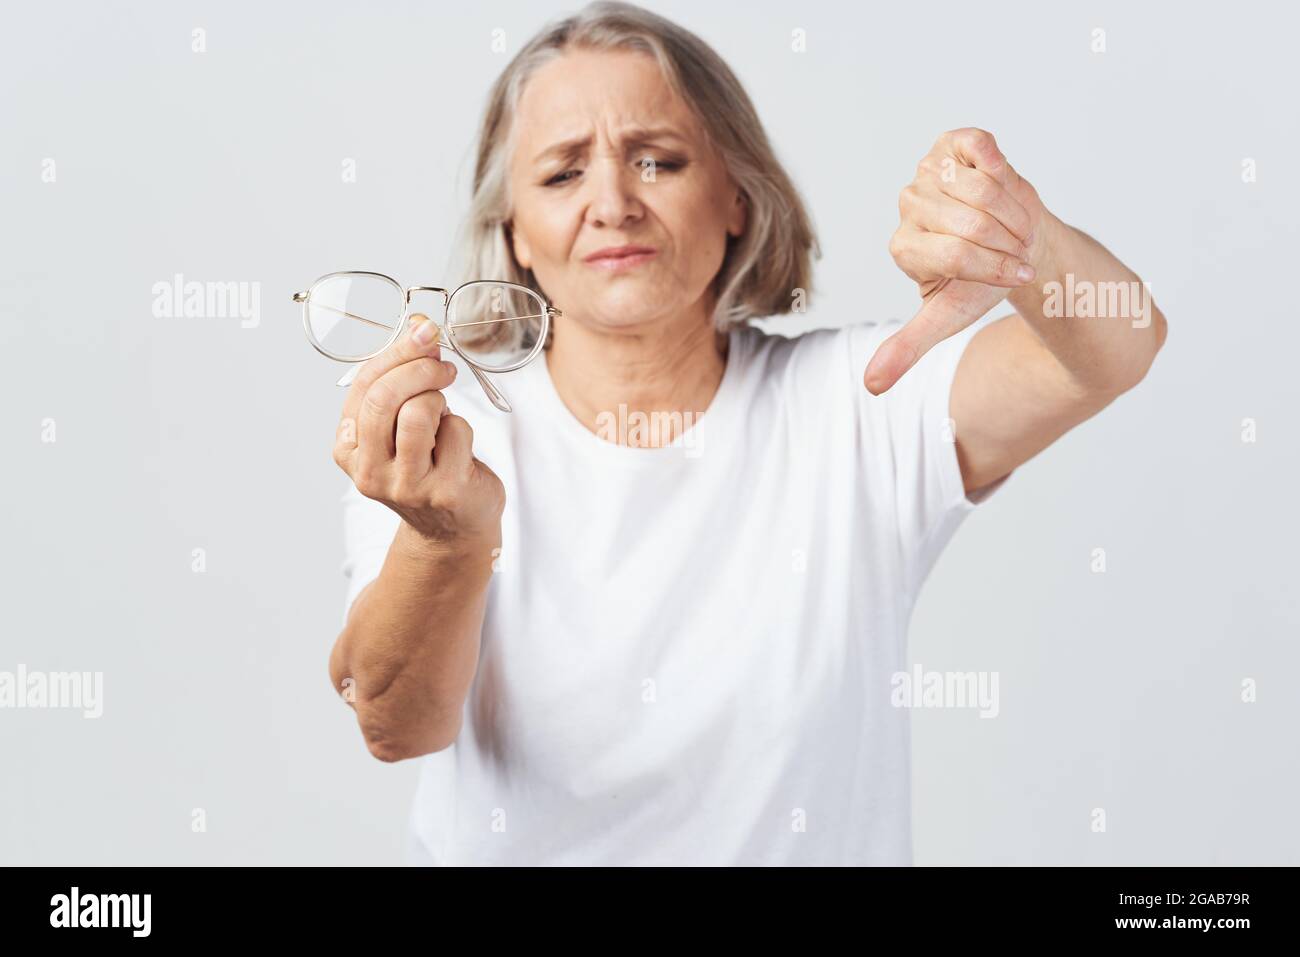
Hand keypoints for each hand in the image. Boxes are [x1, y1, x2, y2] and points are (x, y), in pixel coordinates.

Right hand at [334, 314, 505, 548]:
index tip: (424, 332)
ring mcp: (406, 485)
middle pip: (385, 398)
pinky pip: (456, 432)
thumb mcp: (402, 423)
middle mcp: (369, 471)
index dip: (396, 351)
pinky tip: (458, 450)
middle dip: (419, 368)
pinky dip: (462, 429)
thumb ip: (404, 376)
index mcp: (349, 449)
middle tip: (443, 367)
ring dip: (440, 399)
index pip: (364, 386)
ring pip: (419, 412)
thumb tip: (419, 326)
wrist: (453, 529)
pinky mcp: (444, 491)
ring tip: (445, 414)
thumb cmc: (428, 465)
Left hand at [866, 128, 1051, 393]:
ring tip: (1014, 225)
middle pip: (974, 223)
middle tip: (1016, 249)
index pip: (957, 256)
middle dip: (1009, 242)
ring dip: (1014, 211)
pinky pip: (982, 148)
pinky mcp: (952, 143)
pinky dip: (1004, 169)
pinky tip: (1004, 183)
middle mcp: (909, 207)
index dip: (996, 267)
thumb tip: (870, 386)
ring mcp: (929, 172)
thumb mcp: (947, 319)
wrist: (1018, 241)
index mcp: (905, 248)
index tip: (1015, 274)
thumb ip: (909, 347)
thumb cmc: (983, 281)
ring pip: (983, 188)